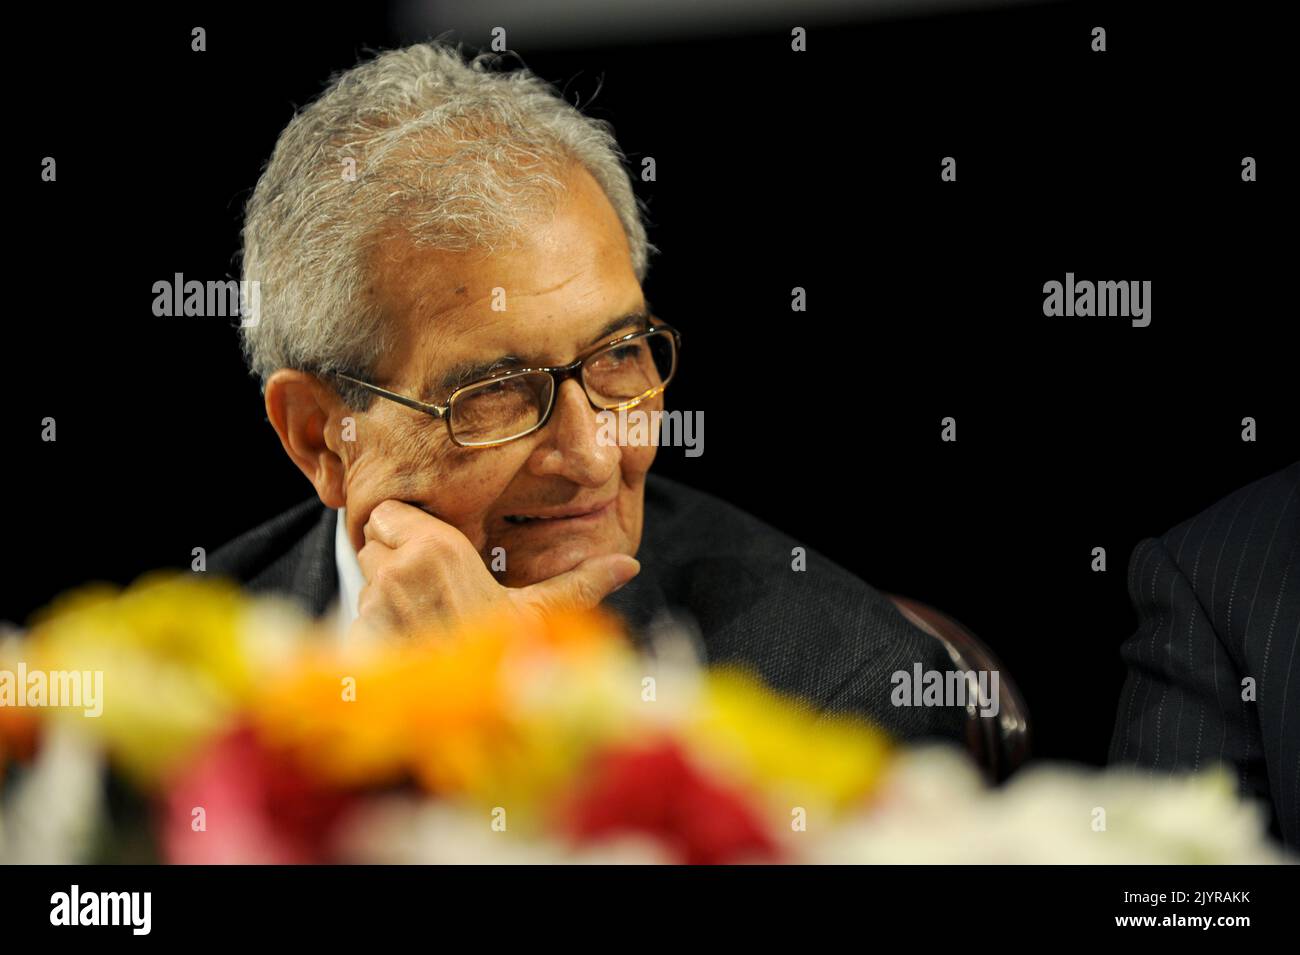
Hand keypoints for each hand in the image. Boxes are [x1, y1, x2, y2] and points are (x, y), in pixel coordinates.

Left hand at [347, 500, 640, 639]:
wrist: (476, 717)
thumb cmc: (510, 657)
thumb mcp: (545, 613)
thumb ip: (581, 583)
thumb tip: (629, 564)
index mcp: (438, 548)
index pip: (386, 512)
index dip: (403, 527)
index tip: (426, 547)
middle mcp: (398, 569)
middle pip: (372, 542)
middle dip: (393, 558)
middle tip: (431, 586)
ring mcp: (374, 604)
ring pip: (367, 581)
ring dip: (387, 594)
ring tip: (428, 619)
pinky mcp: (361, 637)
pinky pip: (360, 619)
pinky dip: (378, 628)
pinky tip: (411, 645)